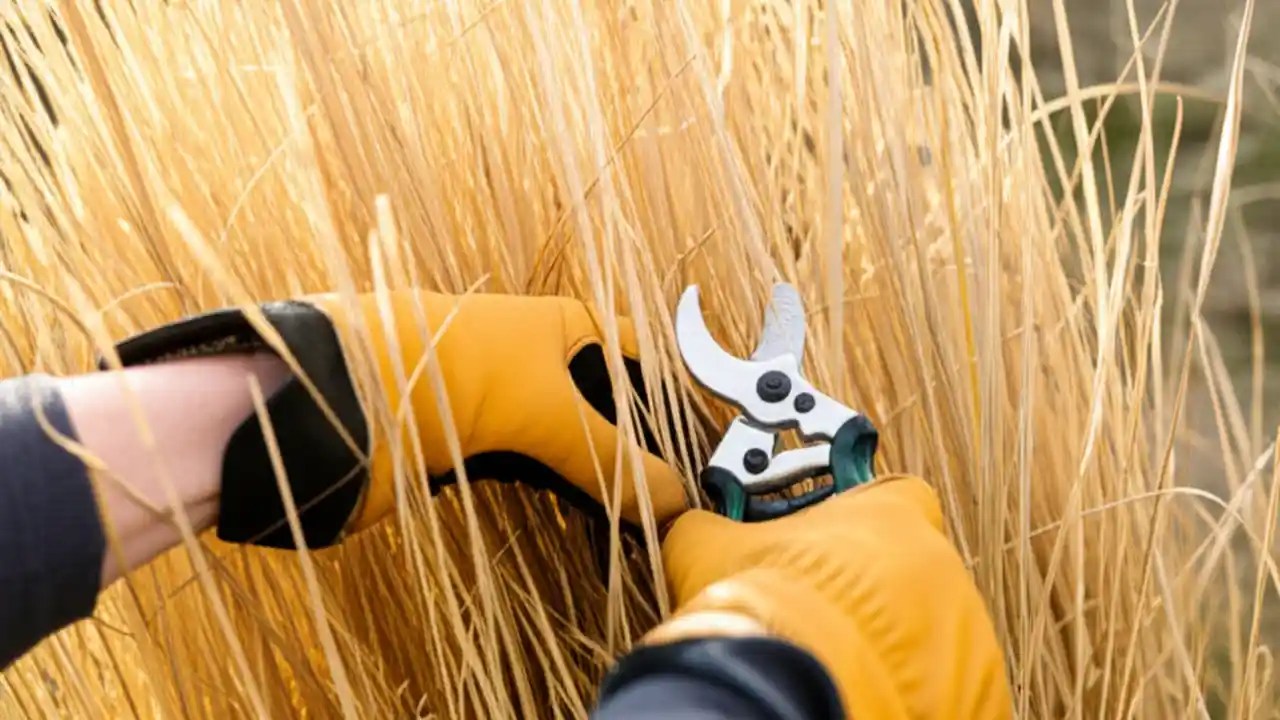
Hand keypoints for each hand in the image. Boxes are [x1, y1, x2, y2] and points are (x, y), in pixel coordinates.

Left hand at [110, 290, 689, 548]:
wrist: (328, 401)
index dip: (681, 397)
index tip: (713, 447)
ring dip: (608, 480)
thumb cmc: (440, 367)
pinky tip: (596, 523)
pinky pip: (540, 476)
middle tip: (686, 499)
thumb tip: (676, 500)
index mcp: (563, 325)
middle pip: (613, 406)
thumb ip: (613, 459)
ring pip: (578, 446)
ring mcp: (508, 406)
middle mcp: (540, 360)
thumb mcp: (541, 409)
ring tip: (649, 522)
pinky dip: (568, 497)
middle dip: (646, 449)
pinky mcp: (478, 451)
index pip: (646, 357)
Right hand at [644, 475, 1012, 718]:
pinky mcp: (976, 692)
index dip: (863, 516)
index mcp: (890, 516)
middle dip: (875, 588)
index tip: (832, 538)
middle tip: (822, 610)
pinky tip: (862, 692)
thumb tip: (688, 524)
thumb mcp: (711, 548)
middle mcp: (941, 567)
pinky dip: (912, 691)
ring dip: (896, 641)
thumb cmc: (758, 606)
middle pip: (915, 568)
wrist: (784, 687)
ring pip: (934, 628)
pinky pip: (946, 685)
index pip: (899, 495)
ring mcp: (965, 633)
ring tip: (838, 661)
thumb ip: (709, 525)